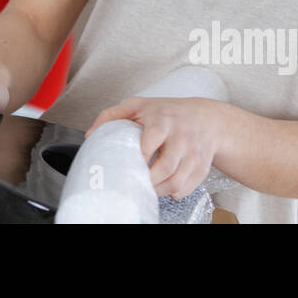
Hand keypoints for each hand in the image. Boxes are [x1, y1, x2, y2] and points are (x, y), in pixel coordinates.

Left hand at [86, 96, 221, 199]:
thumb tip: (90, 135)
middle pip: (165, 168)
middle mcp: (181, 137)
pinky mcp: (201, 167)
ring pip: (176, 182)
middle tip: (132, 182)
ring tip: (145, 187)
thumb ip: (111, 116)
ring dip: (157, 191)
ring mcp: (194, 154)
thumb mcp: (139, 105)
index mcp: (163, 121)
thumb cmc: (168, 112)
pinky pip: (186, 188)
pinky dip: (172, 193)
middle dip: (146, 180)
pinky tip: (162, 186)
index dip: (137, 158)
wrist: (206, 118)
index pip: (150, 143)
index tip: (125, 165)